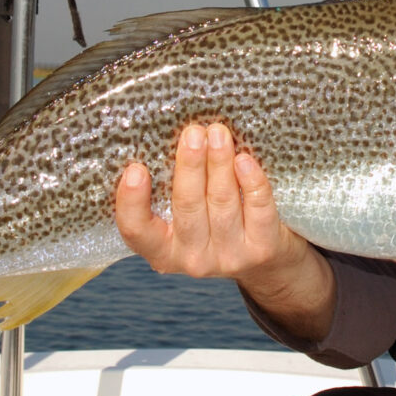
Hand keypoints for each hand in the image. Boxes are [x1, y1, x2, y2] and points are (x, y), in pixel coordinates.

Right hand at [114, 123, 336, 339]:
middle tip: (192, 133)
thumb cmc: (212, 225)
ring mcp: (228, 256)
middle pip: (187, 207)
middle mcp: (192, 259)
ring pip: (222, 202)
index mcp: (162, 251)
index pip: (137, 231)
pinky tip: (244, 159)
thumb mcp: (182, 219)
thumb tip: (168, 137)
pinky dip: (251, 181)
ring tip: (218, 133)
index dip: (132, 202)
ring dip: (219, 163)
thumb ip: (170, 191)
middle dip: (190, 165)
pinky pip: (257, 208)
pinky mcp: (261, 248)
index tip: (135, 168)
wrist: (263, 262)